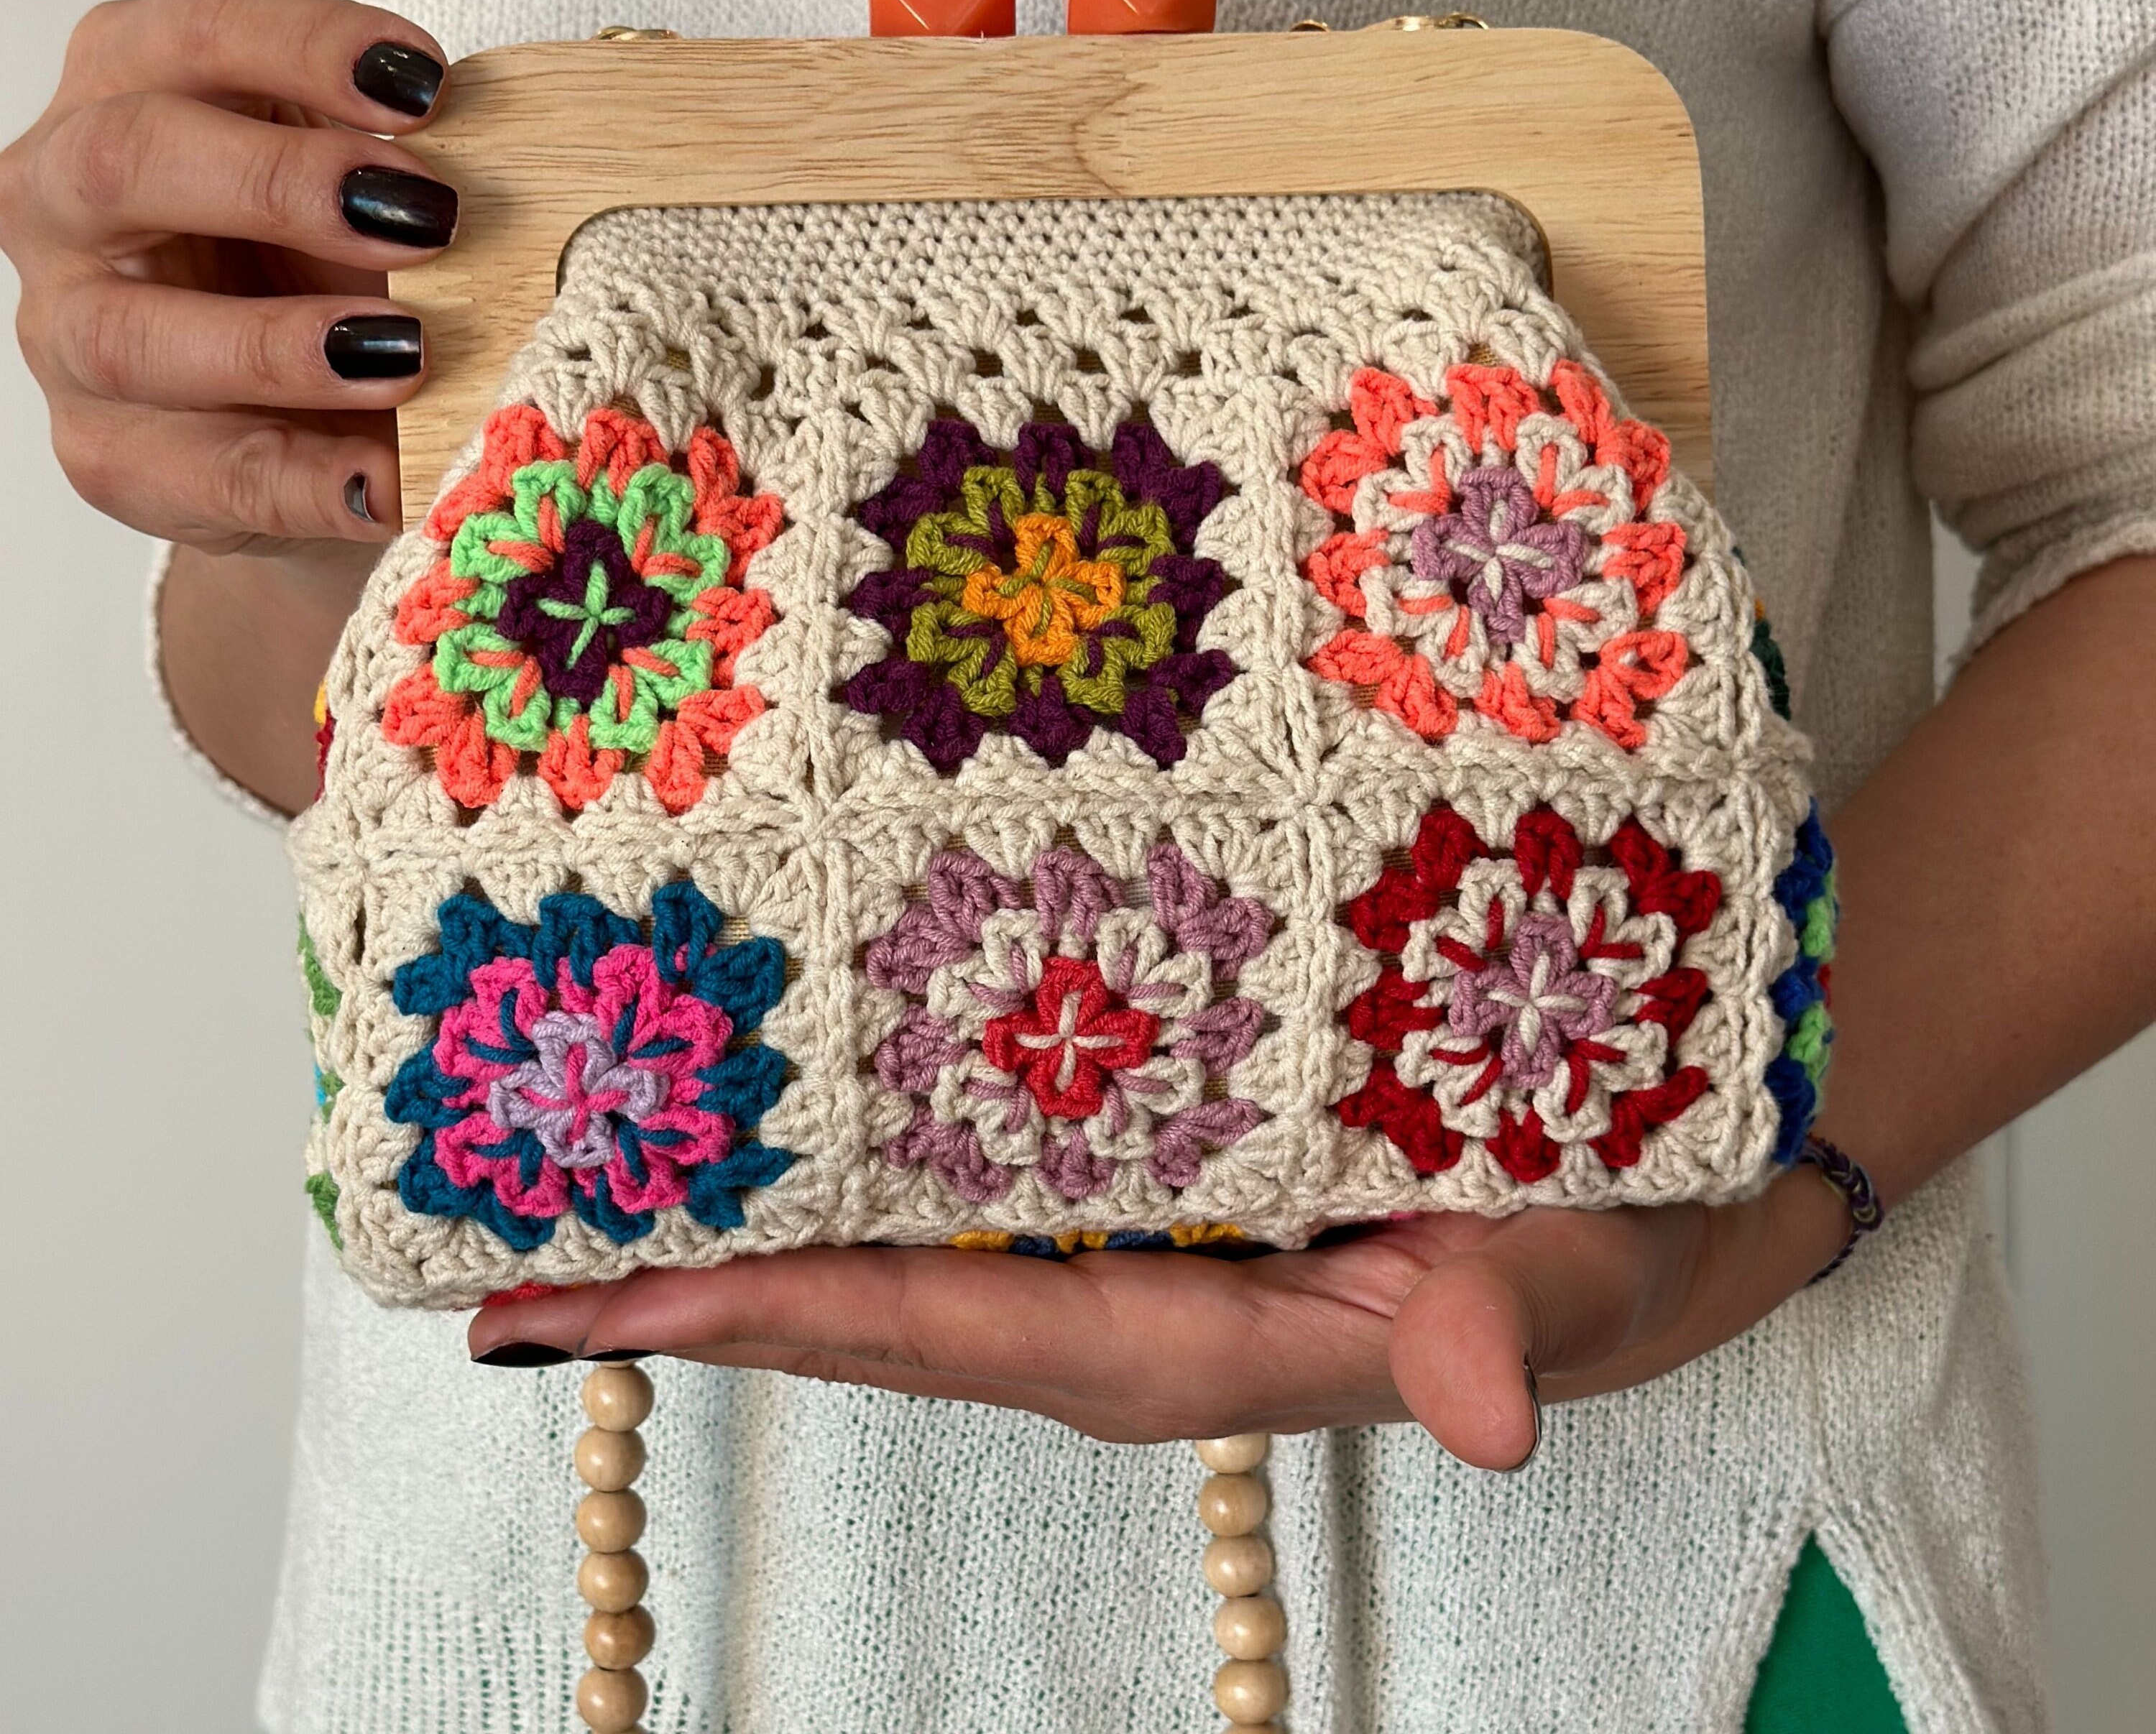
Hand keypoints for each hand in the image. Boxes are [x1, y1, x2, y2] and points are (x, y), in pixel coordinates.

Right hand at [4, 0, 459, 804]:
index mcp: (141, 79)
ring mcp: (70, 331)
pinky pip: (198, 475)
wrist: (305, 428)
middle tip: (423, 215)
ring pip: (133, 334)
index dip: (309, 45)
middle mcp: (72, 192)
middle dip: (281, 180)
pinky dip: (305, 482)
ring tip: (407, 354)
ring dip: (279, 346)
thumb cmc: (345, 265)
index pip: (206, 26)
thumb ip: (437, 156)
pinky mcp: (111, 456)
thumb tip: (585, 141)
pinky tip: (391, 480)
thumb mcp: (384, 185)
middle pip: (131, 157)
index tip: (428, 82)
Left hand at [468, 1161, 1849, 1466]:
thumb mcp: (1562, 1269)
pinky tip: (754, 1102)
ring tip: (575, 1171)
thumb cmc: (1581, 1233)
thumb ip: (1493, 1323)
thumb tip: (1486, 1416)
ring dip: (738, 1213)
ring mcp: (1109, 1230)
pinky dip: (837, 1144)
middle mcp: (1114, 1297)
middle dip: (692, 1280)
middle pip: (868, 1298)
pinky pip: (952, 1166)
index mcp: (1185, 1339)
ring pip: (889, 1235)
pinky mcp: (1127, 1163)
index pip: (946, 1331)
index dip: (777, 1313)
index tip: (609, 1295)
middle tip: (506, 1245)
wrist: (1608, 1195)